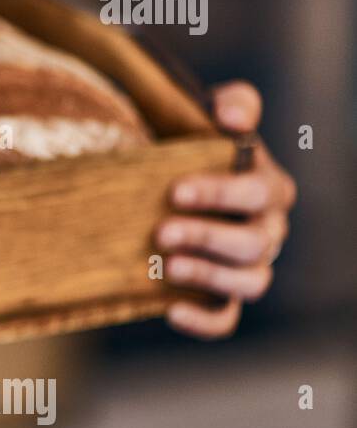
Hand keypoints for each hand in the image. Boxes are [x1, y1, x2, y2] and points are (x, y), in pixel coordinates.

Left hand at [156, 82, 295, 338]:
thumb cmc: (192, 147)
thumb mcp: (208, 115)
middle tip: (160, 232)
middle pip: (254, 243)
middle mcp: (266, 230)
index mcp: (267, 187)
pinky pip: (225, 320)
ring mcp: (247, 267)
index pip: (257, 193)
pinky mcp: (220, 297)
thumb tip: (232, 117)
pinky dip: (203, 322)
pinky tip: (170, 311)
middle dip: (207, 237)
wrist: (163, 185)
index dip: (220, 193)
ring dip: (210, 277)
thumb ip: (232, 104)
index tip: (175, 190)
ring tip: (167, 266)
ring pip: (250, 283)